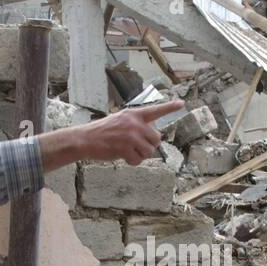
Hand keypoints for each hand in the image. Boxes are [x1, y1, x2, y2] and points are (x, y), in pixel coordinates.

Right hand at [39, 100, 183, 169]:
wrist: (85, 139)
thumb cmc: (103, 132)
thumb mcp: (120, 120)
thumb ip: (136, 125)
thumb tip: (152, 138)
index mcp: (133, 114)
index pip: (155, 110)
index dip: (169, 107)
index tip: (181, 104)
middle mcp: (134, 123)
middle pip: (156, 139)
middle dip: (149, 145)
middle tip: (136, 146)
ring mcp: (130, 136)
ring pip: (149, 151)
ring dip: (140, 155)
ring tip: (127, 151)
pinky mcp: (125, 148)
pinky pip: (138, 160)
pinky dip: (132, 161)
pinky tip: (122, 156)